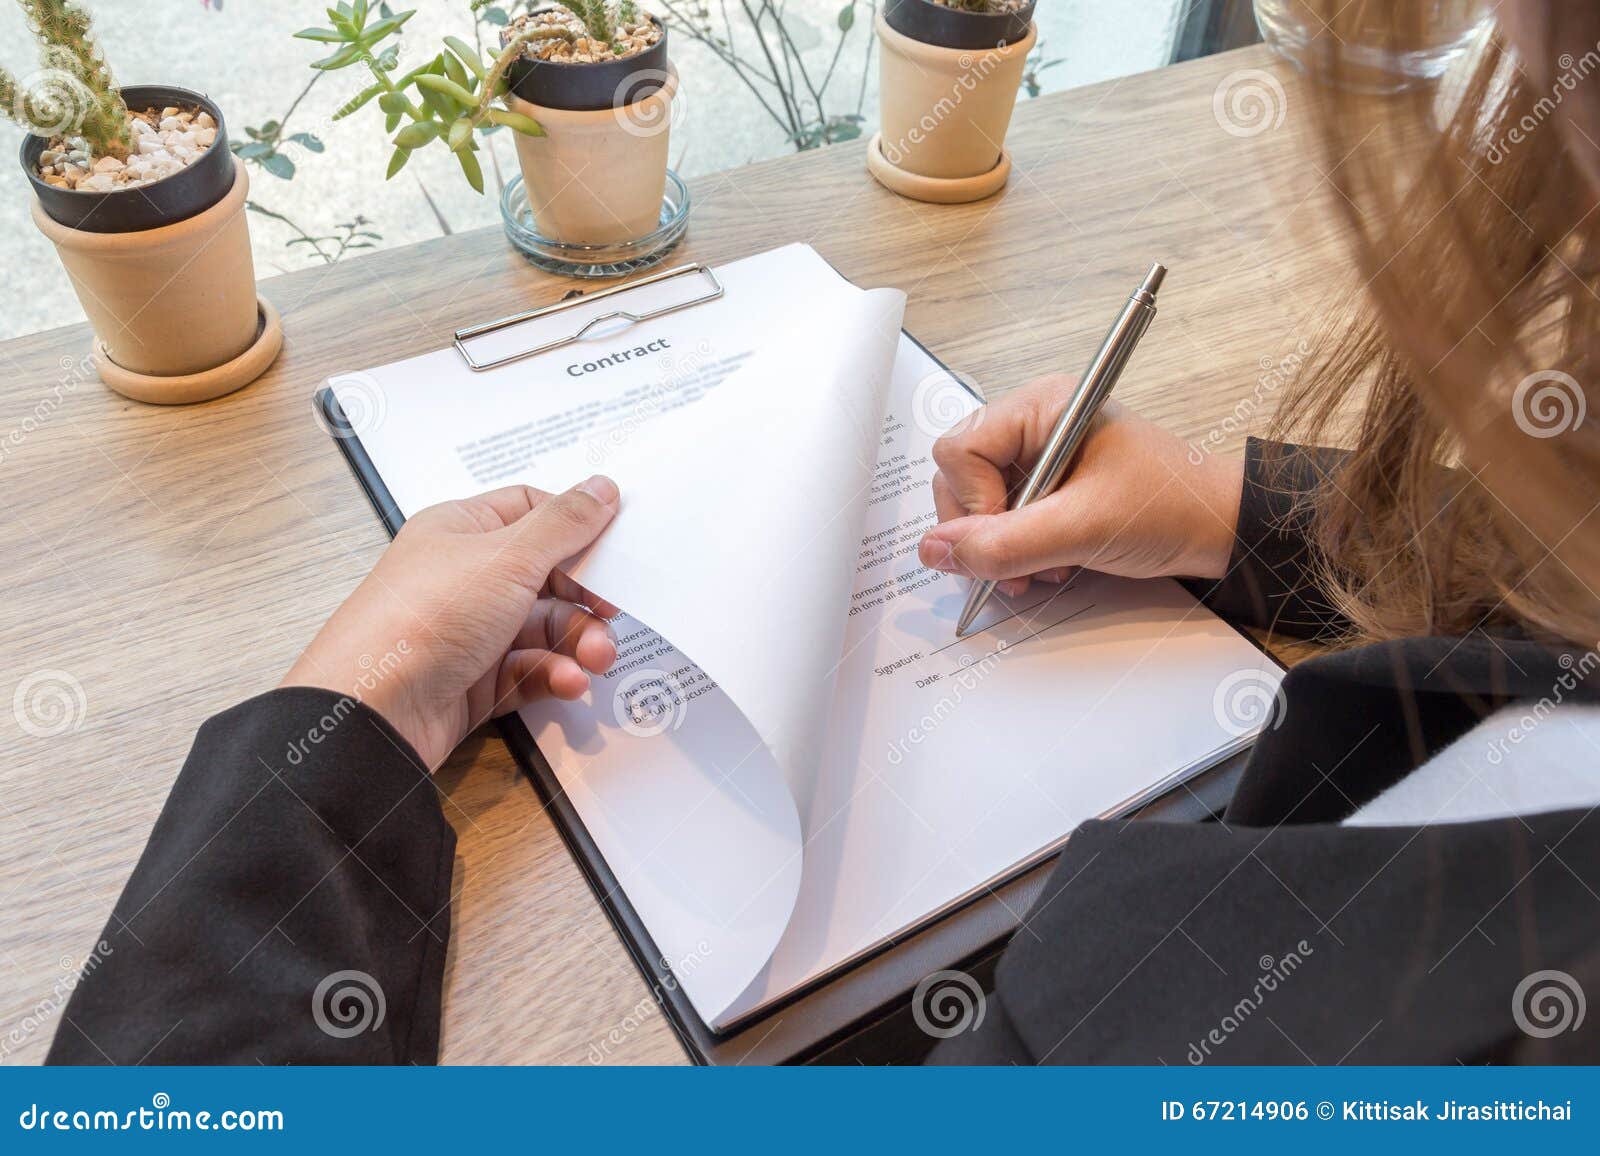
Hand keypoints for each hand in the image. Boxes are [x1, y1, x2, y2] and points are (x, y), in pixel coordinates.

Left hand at [281, 477, 621, 769]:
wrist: (375, 710)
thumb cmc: (422, 619)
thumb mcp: (507, 557)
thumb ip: (564, 524)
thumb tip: (601, 489)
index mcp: (462, 530)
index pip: (530, 510)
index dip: (575, 525)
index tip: (615, 544)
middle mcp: (466, 577)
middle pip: (547, 575)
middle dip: (585, 598)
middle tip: (611, 611)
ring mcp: (470, 631)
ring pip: (545, 628)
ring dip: (578, 641)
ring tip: (594, 657)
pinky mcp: (476, 680)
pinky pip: (531, 670)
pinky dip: (555, 674)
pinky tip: (566, 681)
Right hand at [918, 377, 1243, 594]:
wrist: (1223, 528)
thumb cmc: (1170, 507)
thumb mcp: (1083, 528)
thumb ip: (1005, 543)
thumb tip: (935, 551)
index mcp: (1042, 407)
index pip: (959, 449)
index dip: (971, 502)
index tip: (1008, 536)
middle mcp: (1034, 426)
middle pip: (959, 478)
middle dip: (985, 530)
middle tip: (1020, 565)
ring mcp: (1040, 458)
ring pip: (978, 505)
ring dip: (1004, 546)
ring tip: (1046, 566)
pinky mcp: (1050, 488)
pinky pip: (1005, 519)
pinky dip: (1020, 550)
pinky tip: (1053, 563)